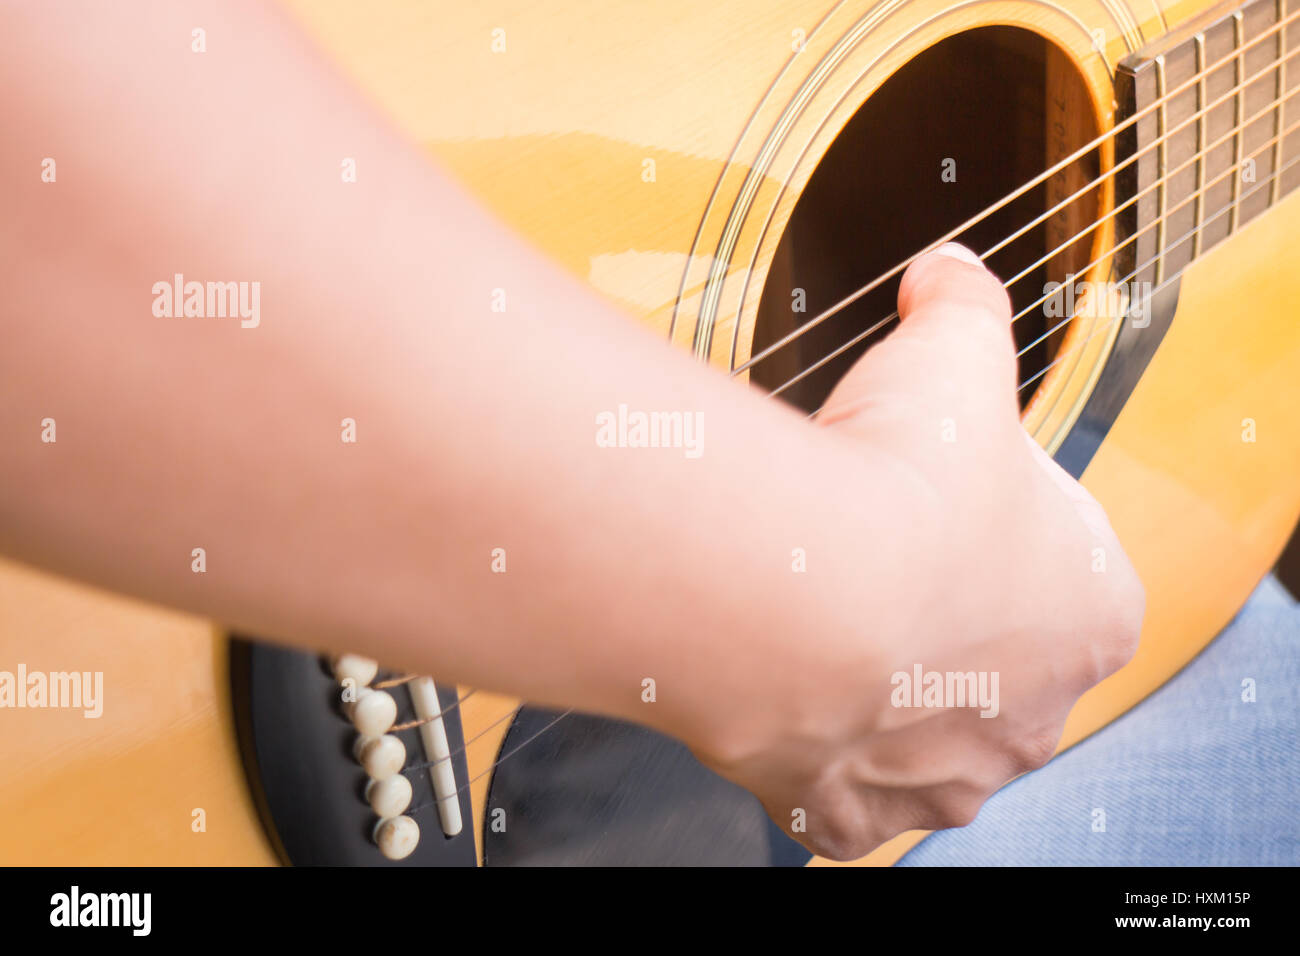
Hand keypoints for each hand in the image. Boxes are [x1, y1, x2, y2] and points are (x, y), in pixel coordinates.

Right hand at [694, 244, 1144, 860]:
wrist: (797, 585)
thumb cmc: (895, 487)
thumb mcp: (954, 353)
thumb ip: (964, 304)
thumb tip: (948, 272)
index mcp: (1091, 609)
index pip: (1069, 566)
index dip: (1005, 520)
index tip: (947, 493)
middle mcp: (1031, 710)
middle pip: (998, 657)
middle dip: (944, 612)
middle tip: (875, 554)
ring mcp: (941, 770)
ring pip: (929, 738)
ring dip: (886, 691)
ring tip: (825, 625)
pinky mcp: (850, 807)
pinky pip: (846, 798)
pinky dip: (820, 759)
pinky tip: (790, 704)